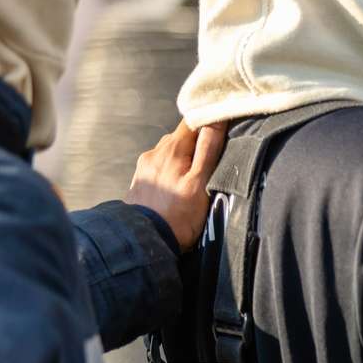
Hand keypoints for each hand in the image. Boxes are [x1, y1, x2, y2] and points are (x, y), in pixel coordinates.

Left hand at [126, 120, 227, 250]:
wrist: (144, 242)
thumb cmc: (178, 216)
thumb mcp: (201, 183)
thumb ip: (208, 150)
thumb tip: (216, 120)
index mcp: (171, 149)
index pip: (192, 121)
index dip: (208, 122)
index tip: (222, 130)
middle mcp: (154, 152)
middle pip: (181, 137)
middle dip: (197, 144)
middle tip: (213, 161)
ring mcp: (144, 166)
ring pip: (170, 152)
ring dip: (184, 158)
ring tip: (195, 179)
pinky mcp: (140, 180)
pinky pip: (160, 166)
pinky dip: (172, 171)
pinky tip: (178, 188)